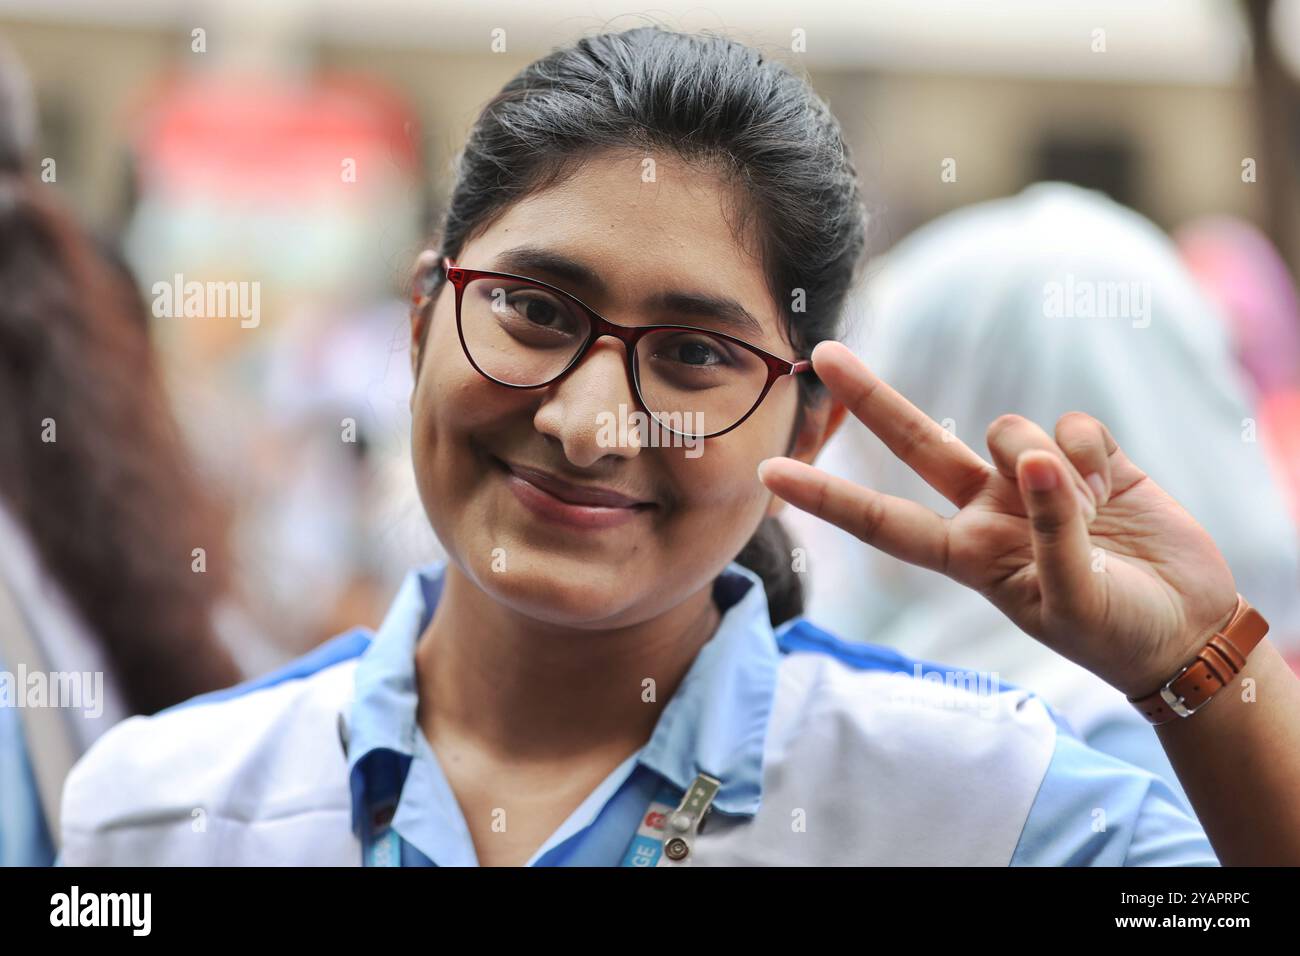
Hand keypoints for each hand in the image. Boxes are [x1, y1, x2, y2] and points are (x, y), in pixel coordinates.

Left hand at [757, 341, 1240, 698]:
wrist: (1189, 628)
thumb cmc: (1115, 631)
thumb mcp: (1071, 600)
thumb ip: (1051, 530)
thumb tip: (1037, 460)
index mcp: (967, 556)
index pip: (882, 523)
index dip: (826, 497)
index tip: (768, 472)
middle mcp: (989, 510)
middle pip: (917, 443)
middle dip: (871, 397)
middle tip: (823, 352)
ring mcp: (1033, 479)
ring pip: (1008, 427)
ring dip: (1038, 452)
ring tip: (1087, 505)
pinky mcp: (1088, 457)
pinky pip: (1070, 423)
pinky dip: (1091, 448)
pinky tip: (1113, 487)